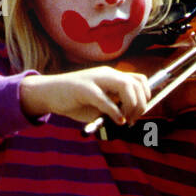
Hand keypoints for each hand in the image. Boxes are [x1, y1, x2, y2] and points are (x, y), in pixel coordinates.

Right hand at [20, 67, 151, 125]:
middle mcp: (106, 74)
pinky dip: (115, 111)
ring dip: (131, 105)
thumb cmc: (75, 101)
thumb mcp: (100, 103)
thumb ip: (114, 106)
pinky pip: (105, 99)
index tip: (140, 112)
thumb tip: (130, 117)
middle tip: (133, 120)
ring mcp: (95, 80)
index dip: (146, 96)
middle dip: (140, 104)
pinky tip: (118, 120)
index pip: (139, 80)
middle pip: (136, 83)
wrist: (49, 93)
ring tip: (126, 120)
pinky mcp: (84, 89)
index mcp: (111, 76)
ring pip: (125, 86)